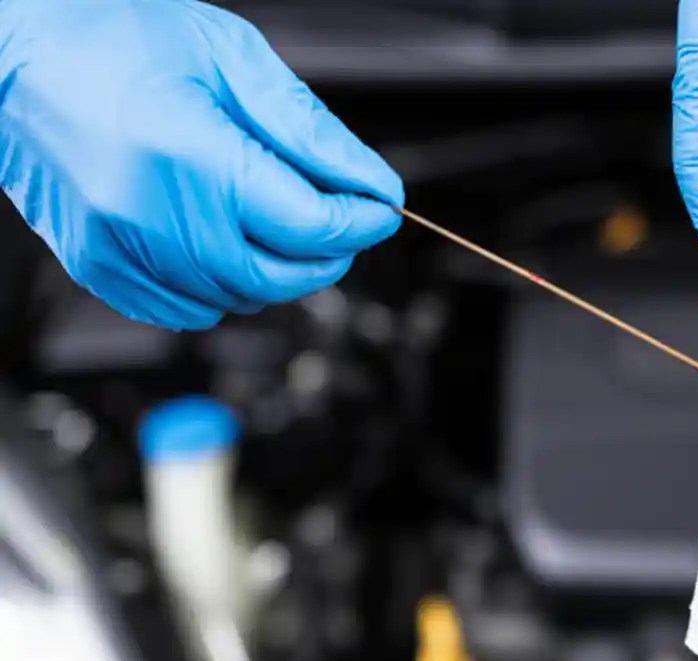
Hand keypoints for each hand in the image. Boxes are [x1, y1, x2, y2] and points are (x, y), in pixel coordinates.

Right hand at [0, 0, 403, 329]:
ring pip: (235, 299)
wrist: (17, 42)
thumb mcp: (231, 57)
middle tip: (342, 223)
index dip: (360, 221)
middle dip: (327, 255)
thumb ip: (307, 130)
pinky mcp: (95, 263)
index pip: (310, 225)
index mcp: (191, 155)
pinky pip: (181, 310)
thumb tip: (369, 182)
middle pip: (278, 276)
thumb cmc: (111, 31)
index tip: (379, 208)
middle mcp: (150, 212)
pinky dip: (220, 290)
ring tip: (276, 222)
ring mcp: (117, 245)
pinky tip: (223, 244)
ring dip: (275, 272)